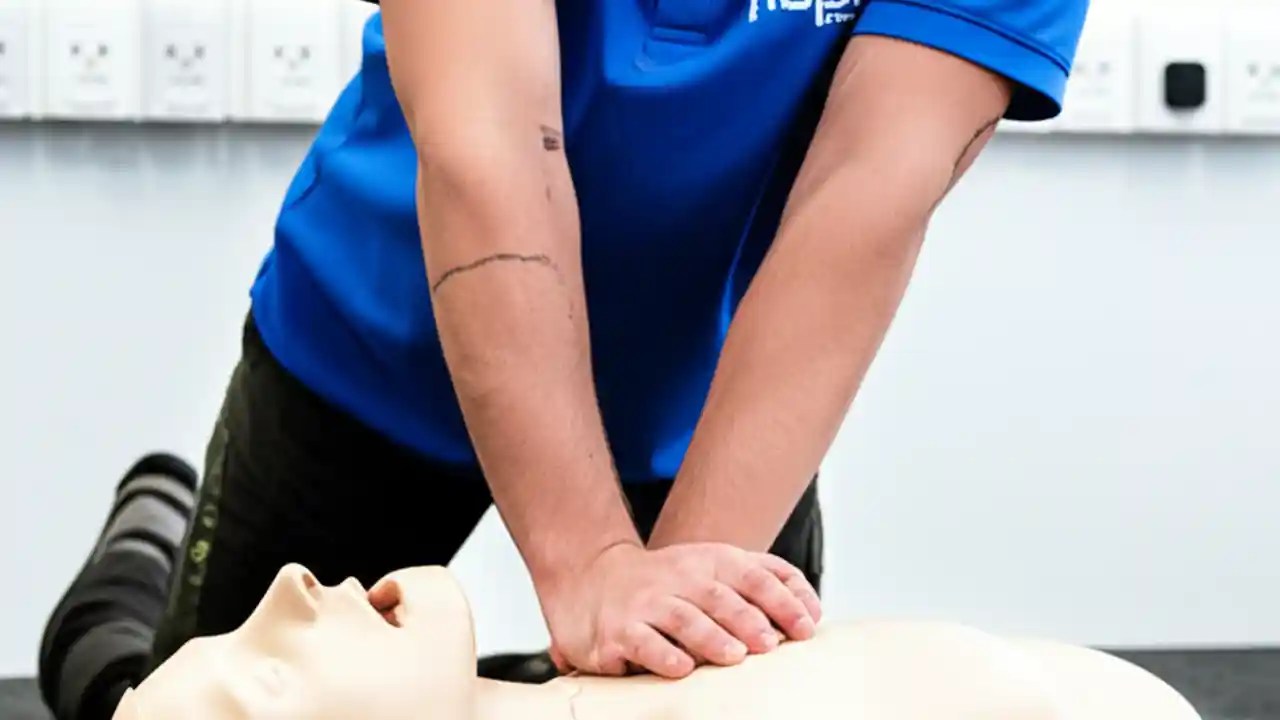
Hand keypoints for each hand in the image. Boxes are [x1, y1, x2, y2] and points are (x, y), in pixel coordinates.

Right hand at [539, 542, 820, 678]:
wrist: (590, 579)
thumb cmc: (668, 583)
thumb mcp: (712, 567)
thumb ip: (762, 578)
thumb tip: (812, 610)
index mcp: (708, 562)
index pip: (753, 574)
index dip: (782, 599)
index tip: (806, 627)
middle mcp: (677, 578)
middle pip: (718, 596)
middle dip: (747, 620)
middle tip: (770, 645)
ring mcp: (645, 604)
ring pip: (682, 618)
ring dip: (710, 638)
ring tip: (734, 656)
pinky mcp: (617, 632)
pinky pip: (642, 643)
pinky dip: (663, 655)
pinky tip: (683, 669)